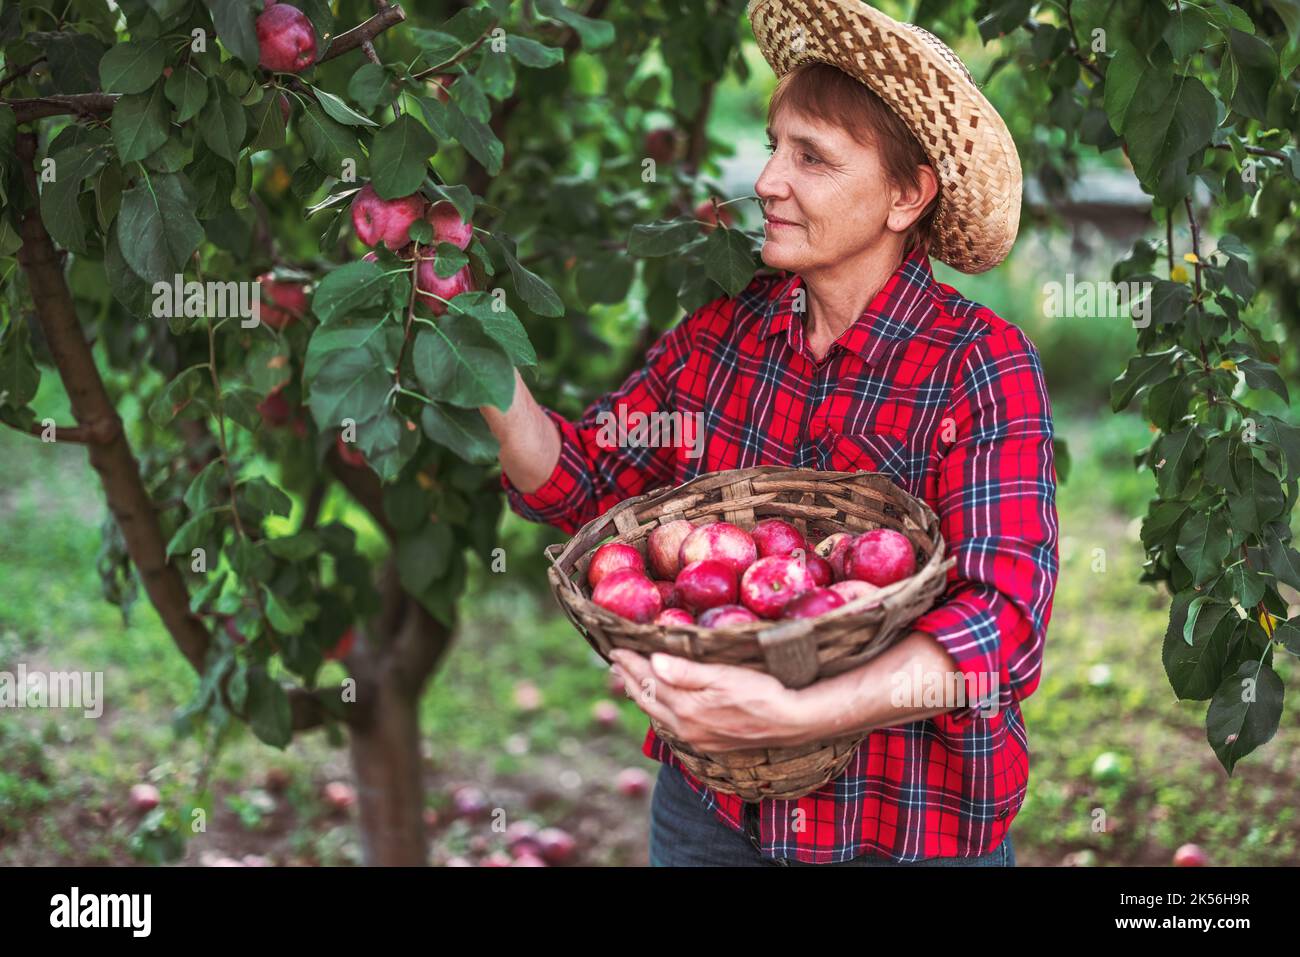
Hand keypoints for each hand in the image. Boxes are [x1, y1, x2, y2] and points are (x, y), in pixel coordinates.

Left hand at [608, 648, 806, 751]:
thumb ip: (687, 671)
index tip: (615, 647)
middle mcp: (685, 725)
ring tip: (629, 678)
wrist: (791, 722)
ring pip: (657, 713)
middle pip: (646, 698)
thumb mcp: (724, 676)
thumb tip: (653, 661)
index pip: (648, 679)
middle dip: (628, 678)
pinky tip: (661, 701)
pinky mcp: (707, 740)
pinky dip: (659, 707)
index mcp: (685, 707)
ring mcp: (695, 736)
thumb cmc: (762, 692)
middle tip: (614, 661)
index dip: (630, 662)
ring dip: (641, 693)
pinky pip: (672, 723)